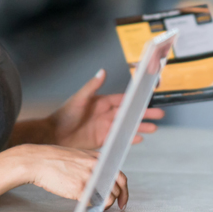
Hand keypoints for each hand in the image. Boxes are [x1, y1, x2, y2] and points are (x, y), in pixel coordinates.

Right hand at [22, 145, 128, 209]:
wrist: (39, 161)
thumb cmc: (55, 160)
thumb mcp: (79, 157)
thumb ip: (92, 166)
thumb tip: (100, 180)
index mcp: (98, 158)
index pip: (120, 175)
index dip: (124, 190)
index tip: (122, 199)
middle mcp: (97, 167)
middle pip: (117, 188)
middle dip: (117, 199)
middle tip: (114, 206)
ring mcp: (89, 177)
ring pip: (109, 196)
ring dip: (107, 204)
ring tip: (100, 207)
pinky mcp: (80, 188)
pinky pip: (96, 201)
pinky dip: (97, 207)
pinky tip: (92, 208)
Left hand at [47, 69, 163, 149]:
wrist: (53, 135)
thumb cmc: (64, 115)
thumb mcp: (79, 98)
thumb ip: (92, 86)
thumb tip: (103, 71)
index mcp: (102, 102)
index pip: (123, 100)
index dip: (135, 99)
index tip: (148, 97)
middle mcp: (105, 115)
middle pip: (129, 114)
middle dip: (143, 114)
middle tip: (159, 115)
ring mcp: (104, 128)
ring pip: (127, 127)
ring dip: (140, 127)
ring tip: (153, 128)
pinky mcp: (101, 140)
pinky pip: (119, 139)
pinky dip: (129, 139)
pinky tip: (139, 138)